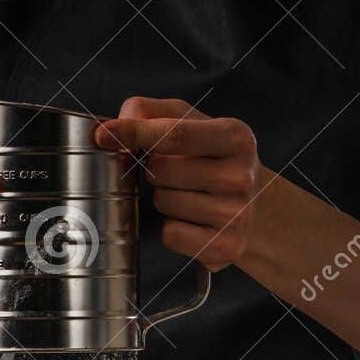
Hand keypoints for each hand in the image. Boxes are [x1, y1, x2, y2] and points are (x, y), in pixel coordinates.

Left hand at [95, 97, 260, 270]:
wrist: (257, 205)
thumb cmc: (213, 158)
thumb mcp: (192, 122)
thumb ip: (150, 112)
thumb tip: (112, 126)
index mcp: (235, 137)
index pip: (175, 135)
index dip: (135, 133)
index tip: (103, 134)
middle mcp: (240, 176)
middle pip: (161, 171)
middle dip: (155, 171)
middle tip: (181, 172)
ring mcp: (235, 214)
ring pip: (163, 203)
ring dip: (165, 199)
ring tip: (192, 195)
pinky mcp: (225, 247)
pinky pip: (171, 235)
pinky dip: (173, 229)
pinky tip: (195, 221)